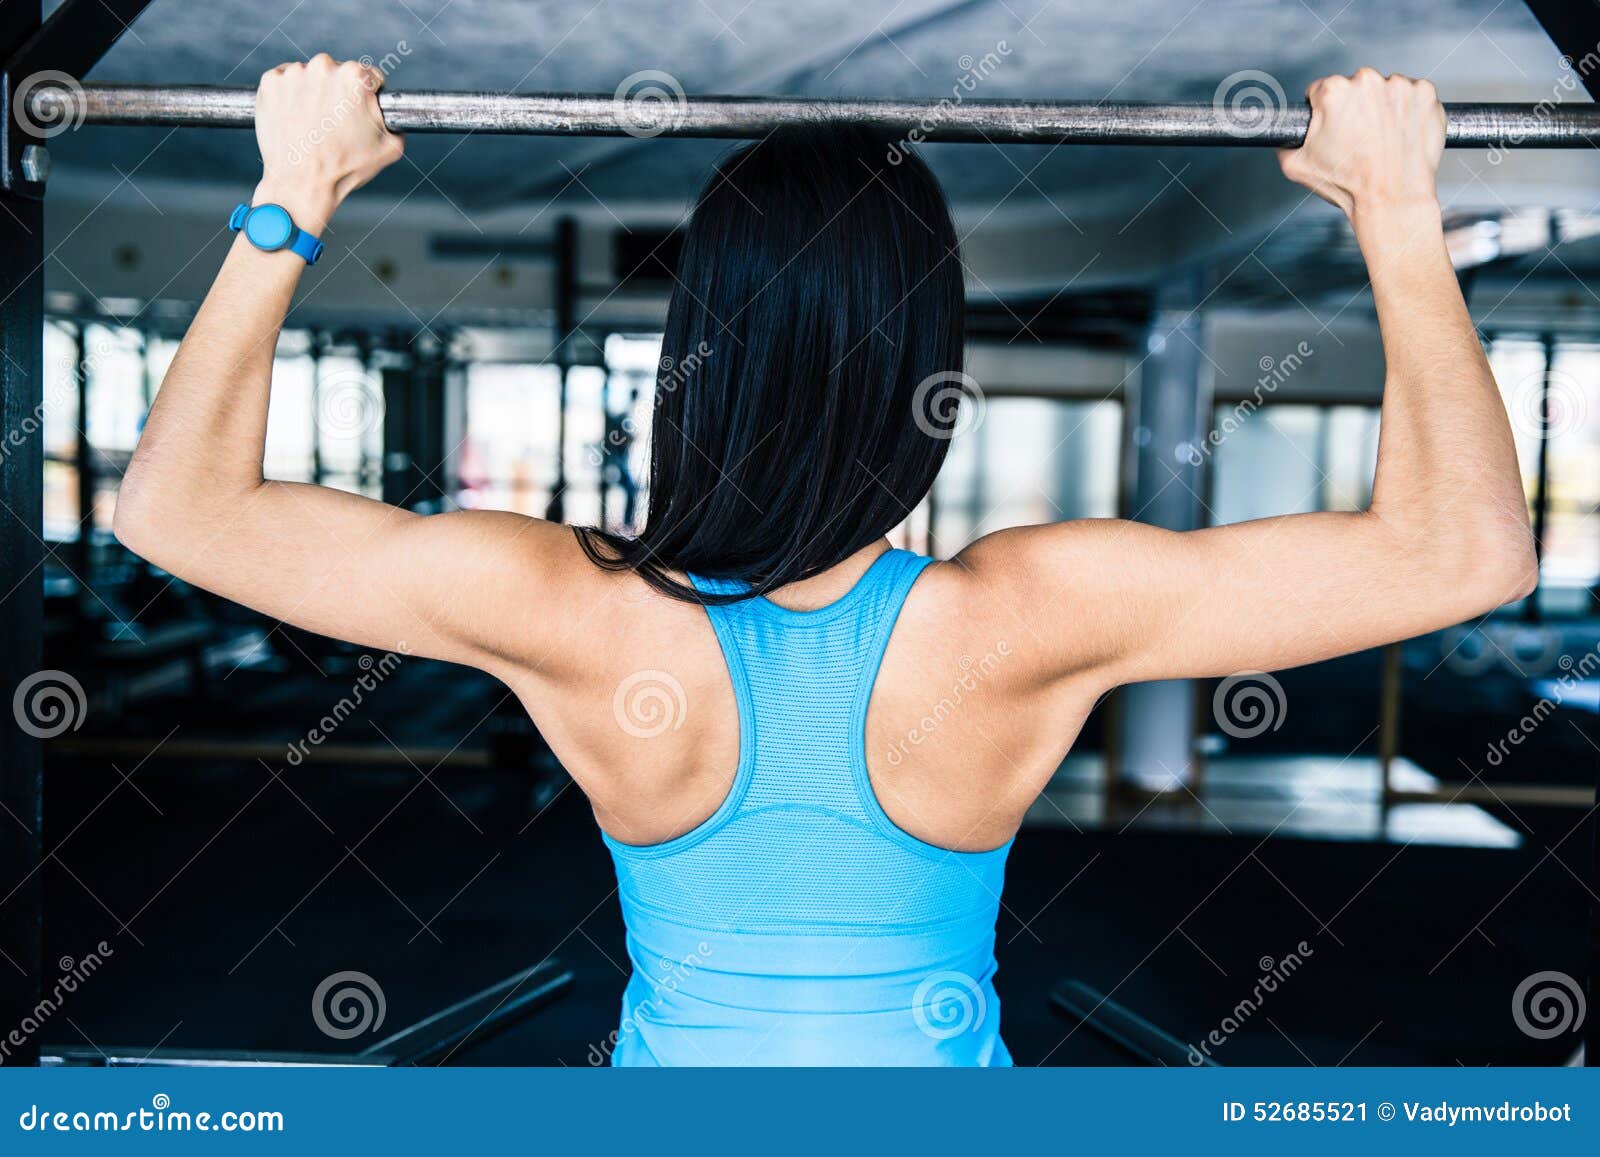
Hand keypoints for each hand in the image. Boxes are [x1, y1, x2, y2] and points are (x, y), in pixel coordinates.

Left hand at [253, 54, 404, 232]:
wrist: (302, 184)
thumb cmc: (344, 168)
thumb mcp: (390, 149)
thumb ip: (397, 124)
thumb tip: (393, 117)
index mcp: (355, 76)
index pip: (370, 76)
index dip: (369, 97)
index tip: (358, 113)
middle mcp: (323, 67)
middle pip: (338, 72)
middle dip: (338, 93)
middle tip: (334, 123)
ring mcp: (293, 73)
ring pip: (309, 77)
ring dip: (312, 93)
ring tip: (313, 124)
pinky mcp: (270, 83)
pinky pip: (284, 82)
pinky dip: (288, 96)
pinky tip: (295, 119)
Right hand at [1276, 68, 1443, 217]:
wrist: (1393, 199)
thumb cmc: (1347, 185)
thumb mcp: (1296, 167)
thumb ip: (1284, 141)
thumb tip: (1284, 133)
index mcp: (1333, 91)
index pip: (1321, 90)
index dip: (1324, 112)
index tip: (1334, 128)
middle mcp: (1366, 80)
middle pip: (1355, 87)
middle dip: (1355, 108)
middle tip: (1359, 139)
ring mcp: (1400, 85)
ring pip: (1385, 90)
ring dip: (1383, 108)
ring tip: (1382, 140)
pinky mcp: (1426, 94)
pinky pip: (1413, 96)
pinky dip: (1409, 111)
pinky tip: (1401, 135)